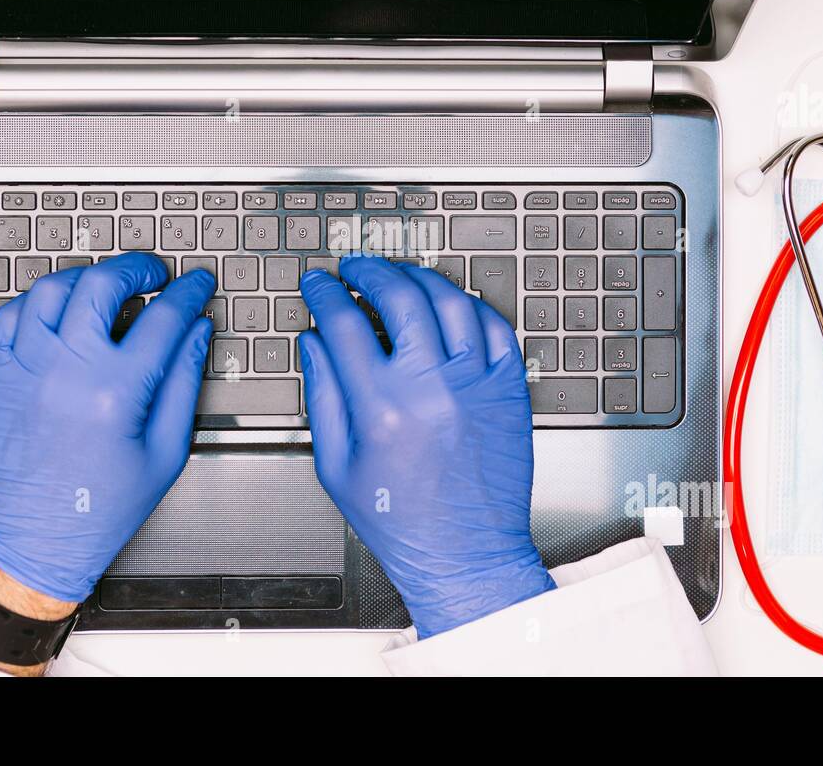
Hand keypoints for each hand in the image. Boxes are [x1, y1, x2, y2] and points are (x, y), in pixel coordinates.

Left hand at [0, 254, 215, 602]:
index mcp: (114, 392)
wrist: (31, 542)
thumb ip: (183, 383)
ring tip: (106, 289)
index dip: (188, 293)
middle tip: (152, 274)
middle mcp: (63, 370)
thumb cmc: (97, 509)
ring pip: (52, 289)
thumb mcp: (164, 452)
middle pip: (102, 283)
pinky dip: (39, 304)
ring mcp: (20, 368)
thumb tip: (195, 333)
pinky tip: (59, 314)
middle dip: (137, 268)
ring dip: (87, 279)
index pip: (163, 317)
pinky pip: (10, 315)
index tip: (195, 285)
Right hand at [298, 256, 553, 637]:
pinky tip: (449, 304)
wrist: (465, 553)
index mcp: (381, 408)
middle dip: (369, 272)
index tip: (318, 286)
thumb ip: (323, 395)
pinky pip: (494, 326)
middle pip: (398, 297)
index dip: (324, 294)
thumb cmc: (401, 520)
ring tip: (399, 278)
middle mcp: (432, 388)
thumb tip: (314, 342)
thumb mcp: (337, 465)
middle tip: (355, 269)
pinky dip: (468, 305)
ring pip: (449, 301)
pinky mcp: (508, 390)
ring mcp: (476, 384)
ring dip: (418, 278)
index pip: (344, 323)